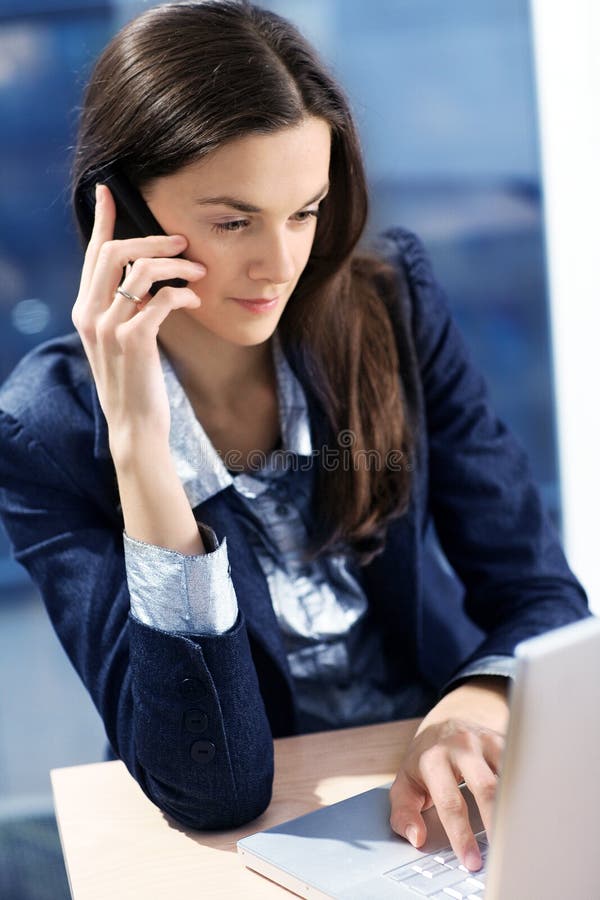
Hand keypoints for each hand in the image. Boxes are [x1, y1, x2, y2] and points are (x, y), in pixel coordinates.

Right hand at [71, 183, 206, 458]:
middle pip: (113, 252)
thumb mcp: (122, 339)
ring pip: (140, 270)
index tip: (109, 191)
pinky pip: (160, 299)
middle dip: (153, 239)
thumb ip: (126, 307)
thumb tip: (148, 274)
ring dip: (176, 266)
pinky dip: (183, 294)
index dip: (104, 219)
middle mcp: (89, 314)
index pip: (92, 254)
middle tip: (184, 243)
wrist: (135, 424)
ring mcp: (109, 327)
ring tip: (199, 274)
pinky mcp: (133, 341)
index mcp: (85, 310)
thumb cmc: (136, 381)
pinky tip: (196, 302)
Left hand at [389, 677, 508, 871]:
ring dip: (516, 807)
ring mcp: (485, 741)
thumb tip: (416, 838)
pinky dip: (527, 789)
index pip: (450, 802)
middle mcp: (461, 747)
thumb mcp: (405, 783)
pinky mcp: (504, 740)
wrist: (446, 720)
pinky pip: (520, 766)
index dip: (461, 835)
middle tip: (503, 855)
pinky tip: (533, 810)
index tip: (472, 861)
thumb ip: (404, 813)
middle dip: (495, 824)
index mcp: (433, 759)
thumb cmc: (426, 759)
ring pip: (508, 777)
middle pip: (485, 788)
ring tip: (522, 836)